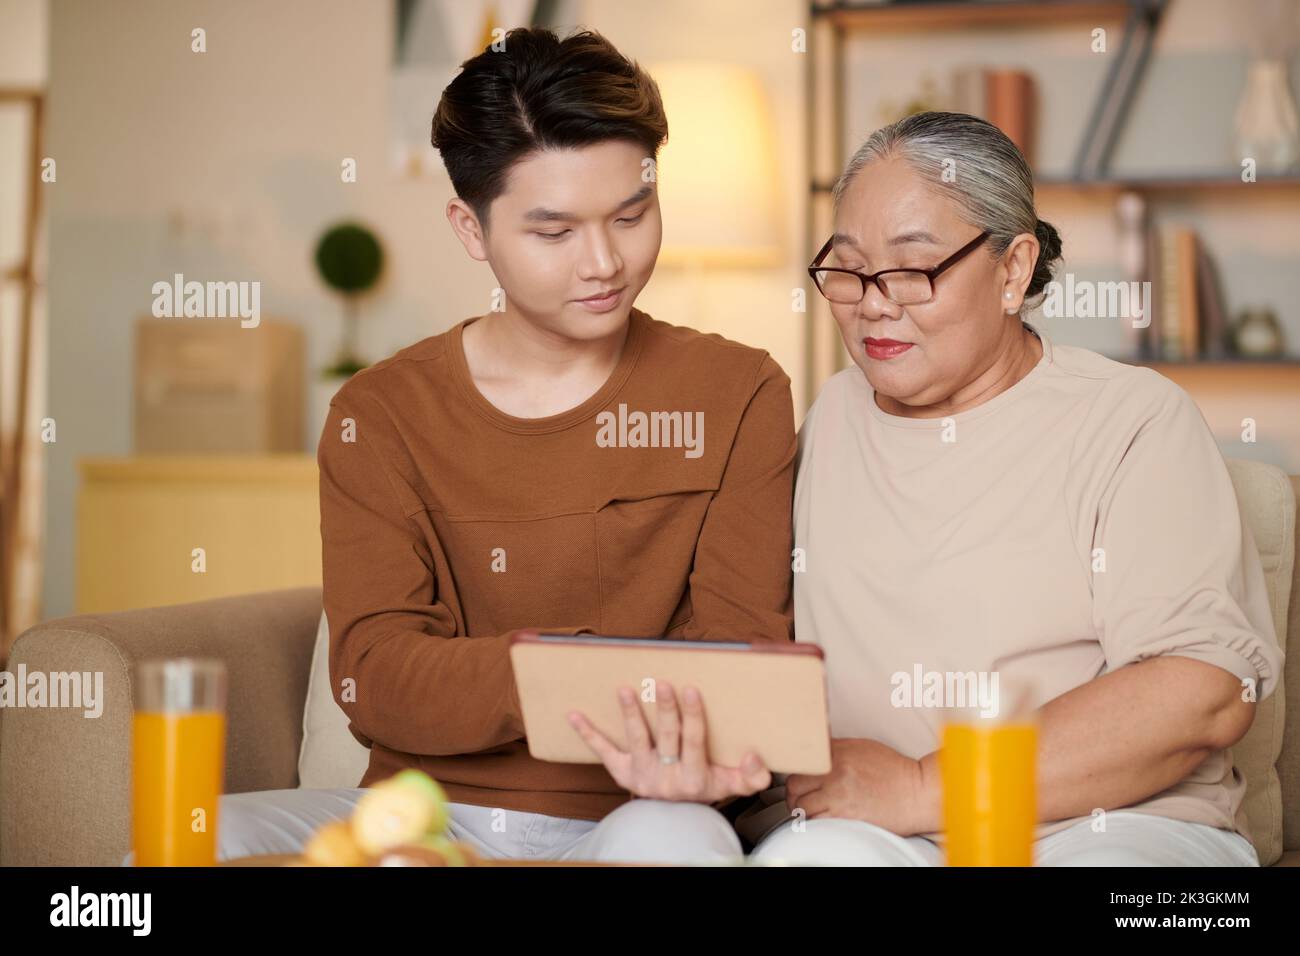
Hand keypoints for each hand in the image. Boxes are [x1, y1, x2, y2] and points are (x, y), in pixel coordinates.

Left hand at [567, 681, 770, 802]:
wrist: (675, 816)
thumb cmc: (707, 787)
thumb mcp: (733, 786)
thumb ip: (752, 776)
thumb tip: (752, 756)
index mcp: (695, 777)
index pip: (694, 742)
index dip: (692, 716)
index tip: (691, 689)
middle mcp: (666, 778)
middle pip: (667, 738)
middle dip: (666, 710)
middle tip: (662, 683)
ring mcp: (642, 775)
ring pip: (636, 741)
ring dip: (630, 715)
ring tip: (624, 689)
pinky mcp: (622, 773)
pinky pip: (604, 753)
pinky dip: (588, 733)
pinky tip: (573, 715)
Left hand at [785, 738, 937, 835]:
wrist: (917, 792)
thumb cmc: (893, 770)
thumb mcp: (862, 747)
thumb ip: (834, 749)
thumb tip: (813, 752)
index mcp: (837, 753)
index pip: (800, 761)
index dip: (796, 771)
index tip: (797, 778)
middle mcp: (834, 773)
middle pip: (794, 784)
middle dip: (795, 792)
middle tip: (800, 797)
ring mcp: (838, 796)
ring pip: (801, 806)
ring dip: (803, 809)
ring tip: (811, 810)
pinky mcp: (844, 817)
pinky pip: (816, 821)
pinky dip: (816, 821)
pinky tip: (823, 818)